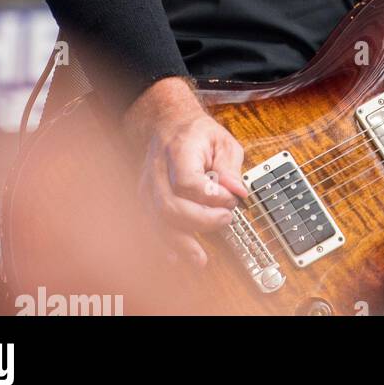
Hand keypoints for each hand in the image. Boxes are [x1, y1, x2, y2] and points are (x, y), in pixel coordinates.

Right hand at [122, 77, 249, 266]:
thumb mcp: (222, 140)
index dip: (210, 196)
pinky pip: (151, 227)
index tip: (231, 199)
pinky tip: (176, 258)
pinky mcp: (145, 201)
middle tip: (225, 220)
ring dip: (180, 243)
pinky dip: (164, 245)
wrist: (168, 125)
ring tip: (200, 259)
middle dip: (200, 221)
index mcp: (178, 150)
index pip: (187, 181)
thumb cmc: (196, 133)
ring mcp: (147, 188)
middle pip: (170, 206)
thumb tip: (238, 192)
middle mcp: (157, 172)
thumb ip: (231, 168)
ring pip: (157, 221)